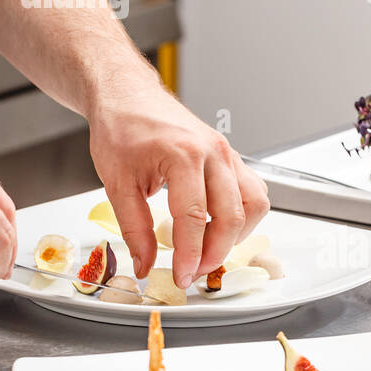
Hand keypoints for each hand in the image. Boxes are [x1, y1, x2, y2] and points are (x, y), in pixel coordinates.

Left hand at [87, 78, 268, 288]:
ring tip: (209, 251)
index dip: (189, 255)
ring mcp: (225, 152)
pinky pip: (251, 189)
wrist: (126, 94)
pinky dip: (242, 214)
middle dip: (215, 253)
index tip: (181, 276)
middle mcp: (212, 151)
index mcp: (183, 154)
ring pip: (254, 203)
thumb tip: (146, 262)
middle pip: (232, 215)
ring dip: (236, 235)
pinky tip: (218, 226)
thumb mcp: (116, 182)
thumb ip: (134, 227)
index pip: (194, 218)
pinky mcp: (228, 155)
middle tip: (194, 272)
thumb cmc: (121, 127)